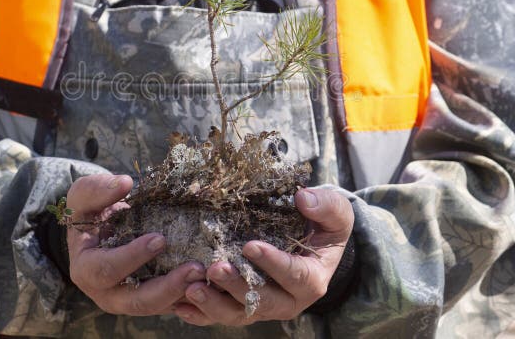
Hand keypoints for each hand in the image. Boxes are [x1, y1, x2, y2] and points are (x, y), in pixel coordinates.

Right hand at [66, 174, 205, 315]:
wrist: (100, 231)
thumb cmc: (91, 213)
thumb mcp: (84, 197)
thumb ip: (97, 189)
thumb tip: (125, 183)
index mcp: (87, 270)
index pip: (107, 269)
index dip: (132, 257)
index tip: (160, 239)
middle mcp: (108, 293)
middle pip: (137, 301)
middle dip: (167, 287)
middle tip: (195, 268)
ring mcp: (131, 301)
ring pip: (159, 307)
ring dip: (184, 293)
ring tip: (208, 274)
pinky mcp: (152, 301)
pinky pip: (172, 304)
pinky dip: (192, 296)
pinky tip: (212, 282)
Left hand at [174, 187, 353, 324]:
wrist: (312, 244)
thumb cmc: (323, 226)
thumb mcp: (335, 213)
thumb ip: (326, 206)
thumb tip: (303, 198)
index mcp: (312, 280)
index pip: (294, 275)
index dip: (273, 263)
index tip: (249, 245)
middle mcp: (288, 301)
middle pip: (262, 301)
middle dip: (237, 286)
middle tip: (215, 268)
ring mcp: (263, 307)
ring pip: (238, 314)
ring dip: (213, 304)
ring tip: (191, 287)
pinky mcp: (242, 307)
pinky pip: (220, 316)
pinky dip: (199, 314)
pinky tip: (179, 305)